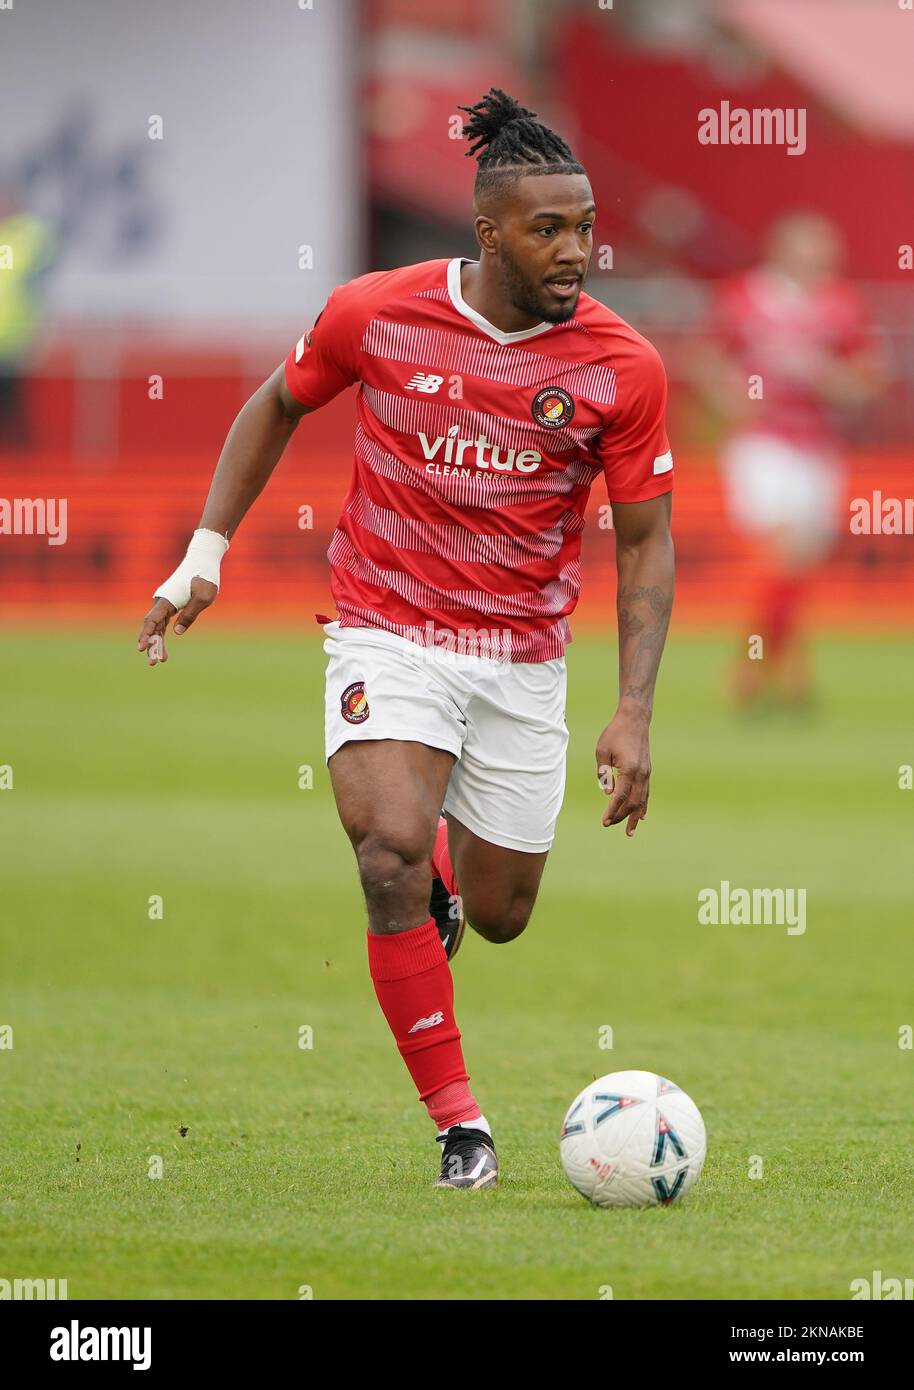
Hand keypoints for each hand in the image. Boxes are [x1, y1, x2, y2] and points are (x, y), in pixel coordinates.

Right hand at [136, 577, 216, 666]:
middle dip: (151, 645)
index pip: (152, 620)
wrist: (203, 561)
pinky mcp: (171, 605)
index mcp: (167, 599)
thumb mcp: (203, 597)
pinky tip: (163, 649)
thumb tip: (177, 632)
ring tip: (161, 660)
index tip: (142, 647)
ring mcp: (166, 604)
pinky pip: (163, 623)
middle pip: (152, 626)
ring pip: (157, 627)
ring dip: (157, 643)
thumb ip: (190, 614)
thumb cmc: (205, 577)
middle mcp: (162, 601)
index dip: (147, 635)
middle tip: (152, 663)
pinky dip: (162, 635)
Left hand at [595, 709, 650, 835]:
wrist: (635, 719)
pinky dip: (643, 806)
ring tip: (629, 831)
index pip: (620, 797)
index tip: (604, 821)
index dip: (612, 811)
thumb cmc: (615, 733)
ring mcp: (646, 773)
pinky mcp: (647, 771)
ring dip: (634, 816)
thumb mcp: (602, 751)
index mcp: (629, 769)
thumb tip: (608, 794)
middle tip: (609, 825)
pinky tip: (641, 817)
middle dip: (621, 816)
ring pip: (642, 800)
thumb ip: (604, 773)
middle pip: (632, 802)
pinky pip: (646, 793)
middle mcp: (641, 774)